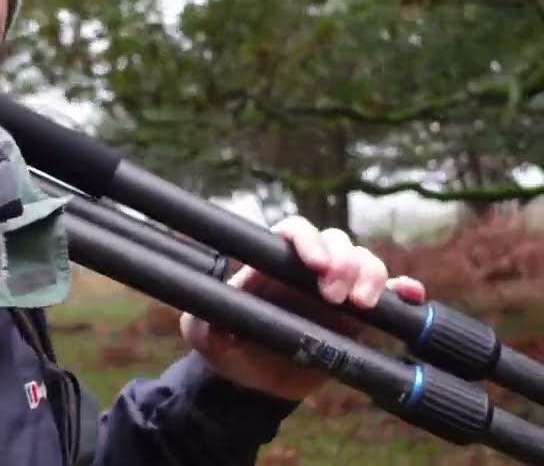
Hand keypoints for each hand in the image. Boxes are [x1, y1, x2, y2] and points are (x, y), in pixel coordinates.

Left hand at [179, 215, 426, 401]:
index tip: (314, 265)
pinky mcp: (358, 316)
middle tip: (336, 296)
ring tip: (362, 305)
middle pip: (337, 242)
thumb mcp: (207, 337)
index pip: (293, 232)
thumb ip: (206, 325)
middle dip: (343, 261)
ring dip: (371, 275)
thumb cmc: (229, 348)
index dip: (308, 240)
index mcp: (272, 264)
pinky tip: (410, 296)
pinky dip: (404, 291)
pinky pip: (390, 295)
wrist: (254, 382)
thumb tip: (212, 324)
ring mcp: (337, 288)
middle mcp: (307, 270)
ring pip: (365, 261)